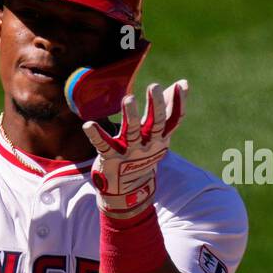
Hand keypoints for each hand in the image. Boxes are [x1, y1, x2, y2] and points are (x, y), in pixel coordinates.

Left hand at [83, 80, 186, 218]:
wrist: (128, 190)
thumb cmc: (142, 153)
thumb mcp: (156, 134)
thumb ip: (167, 109)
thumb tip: (183, 83)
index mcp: (160, 138)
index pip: (174, 120)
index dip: (179, 103)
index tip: (181, 85)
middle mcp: (147, 145)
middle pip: (156, 124)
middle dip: (156, 105)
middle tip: (154, 86)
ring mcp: (129, 152)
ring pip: (132, 133)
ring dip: (131, 115)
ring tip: (129, 98)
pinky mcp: (111, 158)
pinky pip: (103, 145)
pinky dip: (96, 135)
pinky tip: (89, 125)